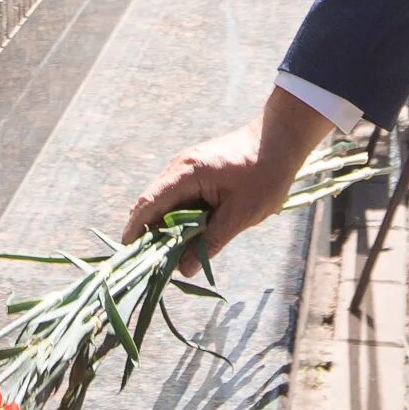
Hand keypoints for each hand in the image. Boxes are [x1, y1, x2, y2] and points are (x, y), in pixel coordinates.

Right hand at [123, 88, 330, 274]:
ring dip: (166, 228)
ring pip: (165, 203)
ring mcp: (186, 168)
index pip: (148, 204)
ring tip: (171, 256)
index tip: (127, 252)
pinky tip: (188, 237)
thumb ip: (210, 242)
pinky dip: (179, 219)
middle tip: (153, 265)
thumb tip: (183, 270)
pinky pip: (179, 199)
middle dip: (150, 234)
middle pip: (152, 205)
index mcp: (185, 173)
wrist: (281, 139)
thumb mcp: (239, 215)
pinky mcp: (197, 173)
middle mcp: (178, 168)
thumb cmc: (264, 175)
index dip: (135, 229)